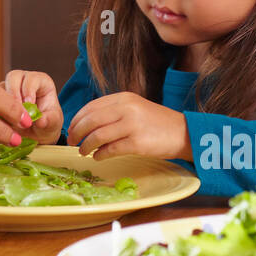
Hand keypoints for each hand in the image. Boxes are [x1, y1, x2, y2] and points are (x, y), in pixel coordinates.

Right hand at [2, 69, 62, 142]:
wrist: (36, 134)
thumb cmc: (47, 123)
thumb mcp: (52, 123)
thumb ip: (49, 120)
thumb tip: (41, 121)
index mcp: (39, 81)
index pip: (31, 78)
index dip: (29, 90)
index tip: (29, 104)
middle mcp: (22, 81)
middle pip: (12, 77)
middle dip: (13, 93)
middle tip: (15, 111)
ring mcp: (7, 89)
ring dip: (2, 104)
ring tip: (9, 121)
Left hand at [65, 92, 188, 160]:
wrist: (184, 132)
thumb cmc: (157, 123)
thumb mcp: (135, 108)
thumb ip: (113, 112)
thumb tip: (86, 124)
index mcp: (123, 98)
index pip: (91, 107)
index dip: (77, 119)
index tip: (72, 129)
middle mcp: (127, 109)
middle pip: (91, 120)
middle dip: (77, 132)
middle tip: (72, 142)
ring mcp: (132, 125)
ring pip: (98, 136)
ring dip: (86, 145)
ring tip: (83, 151)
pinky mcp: (138, 143)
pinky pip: (111, 150)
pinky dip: (100, 154)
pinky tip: (98, 157)